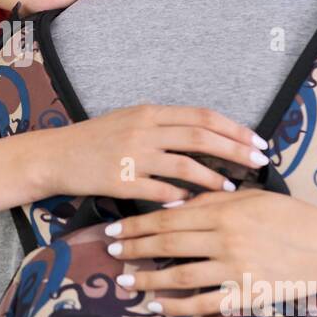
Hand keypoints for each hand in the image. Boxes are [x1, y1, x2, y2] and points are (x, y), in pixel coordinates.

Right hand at [33, 105, 269, 203]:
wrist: (56, 156)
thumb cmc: (95, 139)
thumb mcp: (129, 119)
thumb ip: (162, 123)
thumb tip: (202, 130)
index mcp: (150, 112)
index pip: (202, 116)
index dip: (233, 128)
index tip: (257, 141)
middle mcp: (144, 129)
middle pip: (201, 136)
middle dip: (235, 150)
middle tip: (259, 162)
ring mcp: (133, 155)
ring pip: (185, 165)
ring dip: (213, 178)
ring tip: (231, 189)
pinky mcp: (122, 181)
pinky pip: (160, 192)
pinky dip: (181, 198)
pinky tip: (193, 204)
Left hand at [101, 189, 316, 316]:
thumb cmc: (291, 217)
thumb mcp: (252, 198)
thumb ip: (212, 200)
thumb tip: (171, 205)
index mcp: (225, 211)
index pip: (169, 218)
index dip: (137, 225)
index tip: (114, 229)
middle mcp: (226, 239)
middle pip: (168, 245)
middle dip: (134, 249)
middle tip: (109, 252)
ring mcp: (235, 269)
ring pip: (180, 276)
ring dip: (148, 280)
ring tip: (124, 281)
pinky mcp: (246, 294)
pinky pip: (204, 303)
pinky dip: (177, 306)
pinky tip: (157, 306)